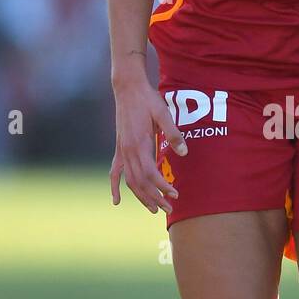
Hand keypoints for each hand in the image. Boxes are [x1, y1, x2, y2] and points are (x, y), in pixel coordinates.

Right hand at [110, 77, 186, 213]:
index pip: (150, 174)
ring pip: (129, 181)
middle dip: (154, 198)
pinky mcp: (119, 149)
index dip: (162, 187)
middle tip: (169, 209)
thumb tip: (184, 153)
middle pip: (140, 182)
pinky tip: (117, 201)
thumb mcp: (164, 114)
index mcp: (139, 144)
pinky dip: (115, 188)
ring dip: (141, 197)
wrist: (128, 88)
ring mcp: (121, 151)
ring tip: (153, 209)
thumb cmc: (148, 100)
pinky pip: (114, 173)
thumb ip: (173, 133)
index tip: (175, 195)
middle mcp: (128, 151)